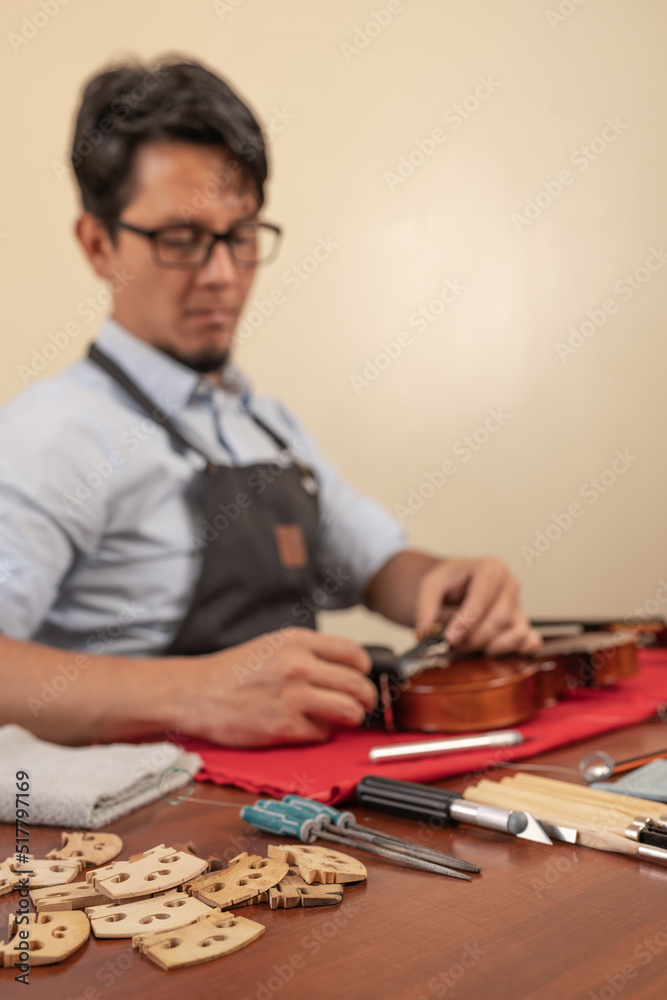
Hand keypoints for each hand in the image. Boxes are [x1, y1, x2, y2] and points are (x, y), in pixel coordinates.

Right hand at [177, 628, 375, 746]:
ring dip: (351, 717)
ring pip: (349, 711)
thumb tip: (346, 669)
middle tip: (363, 704)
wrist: (198, 693)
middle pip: (358, 684)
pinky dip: (322, 733)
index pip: (354, 653)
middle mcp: (299, 666)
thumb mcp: (274, 645)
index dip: (364, 668)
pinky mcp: (285, 727)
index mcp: (298, 642)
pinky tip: (309, 727)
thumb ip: (310, 653)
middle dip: (366, 698)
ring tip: (344, 718)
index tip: (361, 676)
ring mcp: (293, 697)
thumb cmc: (235, 671)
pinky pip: (324, 733)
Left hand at [415, 557, 541, 655]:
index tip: (450, 637)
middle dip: (474, 637)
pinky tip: (494, 650)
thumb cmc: (449, 581)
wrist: (458, 583)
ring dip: (490, 646)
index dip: (467, 621)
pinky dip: (515, 649)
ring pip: (513, 632)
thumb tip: (425, 629)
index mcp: (491, 567)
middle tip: (453, 645)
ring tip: (468, 646)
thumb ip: (426, 606)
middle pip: (499, 618)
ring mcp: (519, 604)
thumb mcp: (431, 585)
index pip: (483, 597)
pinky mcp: (523, 623)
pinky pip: (528, 641)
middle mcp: (510, 583)